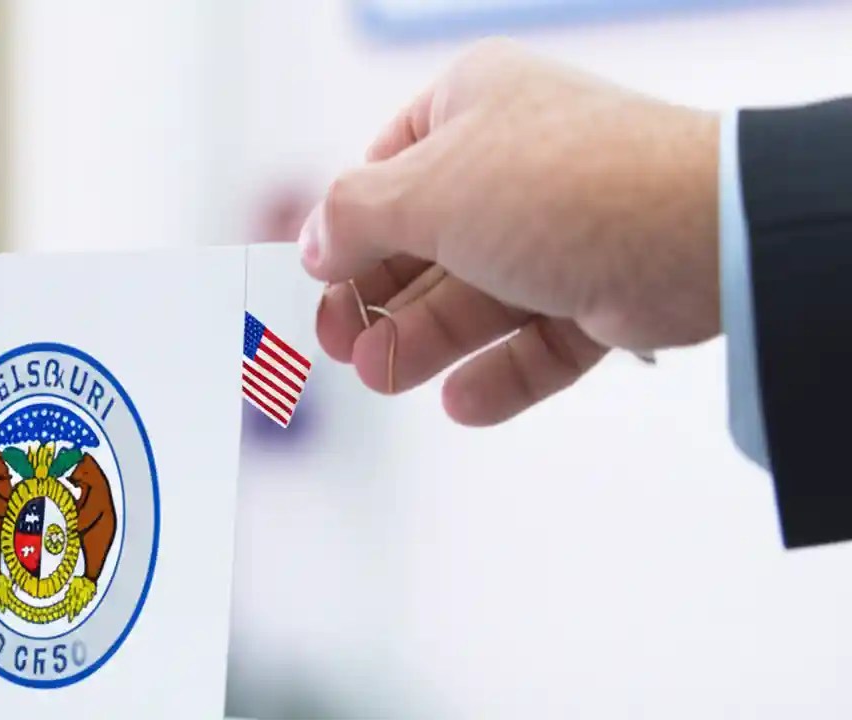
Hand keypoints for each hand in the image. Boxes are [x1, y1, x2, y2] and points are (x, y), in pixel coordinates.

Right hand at [302, 39, 719, 424]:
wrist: (698, 232)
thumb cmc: (559, 182)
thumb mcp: (424, 188)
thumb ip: (352, 216)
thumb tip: (311, 240)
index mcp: (474, 107)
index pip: (389, 167)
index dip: (348, 225)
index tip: (315, 276)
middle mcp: (518, 162)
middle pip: (428, 242)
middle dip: (380, 298)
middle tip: (338, 344)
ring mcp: (564, 230)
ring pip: (477, 296)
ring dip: (424, 339)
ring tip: (382, 376)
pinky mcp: (603, 292)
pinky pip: (537, 339)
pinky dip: (498, 373)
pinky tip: (459, 402)